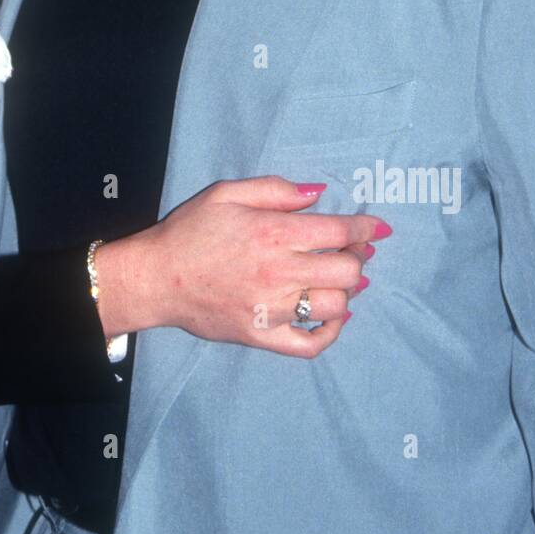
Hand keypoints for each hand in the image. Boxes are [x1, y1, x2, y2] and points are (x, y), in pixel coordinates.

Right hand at [95, 176, 387, 357]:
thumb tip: (317, 193)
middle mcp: (279, 272)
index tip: (379, 227)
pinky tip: (335, 316)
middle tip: (355, 250)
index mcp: (272, 233)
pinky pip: (311, 344)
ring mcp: (273, 309)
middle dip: (359, 257)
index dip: (365, 228)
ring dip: (349, 290)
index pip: (338, 233)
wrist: (156, 278)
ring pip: (336, 306)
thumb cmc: (190, 231)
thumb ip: (276, 190)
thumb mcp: (226, 193)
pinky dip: (332, 332)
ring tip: (344, 279)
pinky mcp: (263, 336)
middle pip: (346, 270)